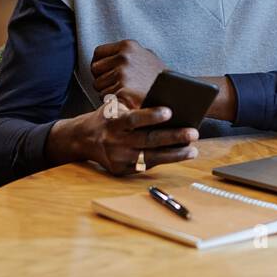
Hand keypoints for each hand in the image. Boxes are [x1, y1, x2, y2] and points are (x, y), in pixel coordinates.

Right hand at [51, 101, 198, 175]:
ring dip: (174, 155)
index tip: (170, 112)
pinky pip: (145, 166)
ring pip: (150, 157)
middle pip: (147, 140)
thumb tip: (171, 108)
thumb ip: (138, 106)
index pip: (134, 119)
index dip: (151, 116)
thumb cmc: (108, 118)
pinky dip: (163, 160)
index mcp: (113, 122)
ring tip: (193, 150)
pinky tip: (179, 155)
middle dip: (173, 137)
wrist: (83, 138)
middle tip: (194, 133)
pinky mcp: (120, 170)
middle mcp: (114, 142)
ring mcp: (117, 158)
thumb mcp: (117, 106)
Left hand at [91, 39, 165, 108]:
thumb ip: (128, 53)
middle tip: (116, 84)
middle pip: (95, 69)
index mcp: (128, 46)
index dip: (101, 64)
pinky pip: (104, 96)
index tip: (106, 71)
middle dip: (102, 78)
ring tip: (125, 91)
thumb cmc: (159, 78)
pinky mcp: (122, 90)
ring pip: (98, 84)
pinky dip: (112, 100)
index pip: (98, 52)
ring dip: (107, 90)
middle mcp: (124, 57)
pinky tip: (126, 98)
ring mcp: (122, 74)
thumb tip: (109, 54)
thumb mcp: (146, 56)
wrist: (175, 92)